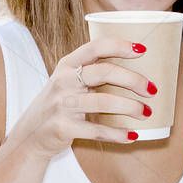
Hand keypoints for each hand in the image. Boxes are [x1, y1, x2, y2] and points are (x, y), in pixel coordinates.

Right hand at [4, 37, 157, 160]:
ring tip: (146, 112)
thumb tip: (137, 73)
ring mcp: (61, 105)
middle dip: (133, 79)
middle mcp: (63, 81)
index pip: (95, 47)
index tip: (142, 50)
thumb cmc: (58, 105)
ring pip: (103, 102)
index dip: (120, 45)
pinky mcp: (63, 127)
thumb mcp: (67, 83)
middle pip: (104, 72)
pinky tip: (132, 136)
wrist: (30, 135)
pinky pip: (96, 130)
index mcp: (67, 65)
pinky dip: (117, 134)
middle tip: (152, 90)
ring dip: (130, 108)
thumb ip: (91, 74)